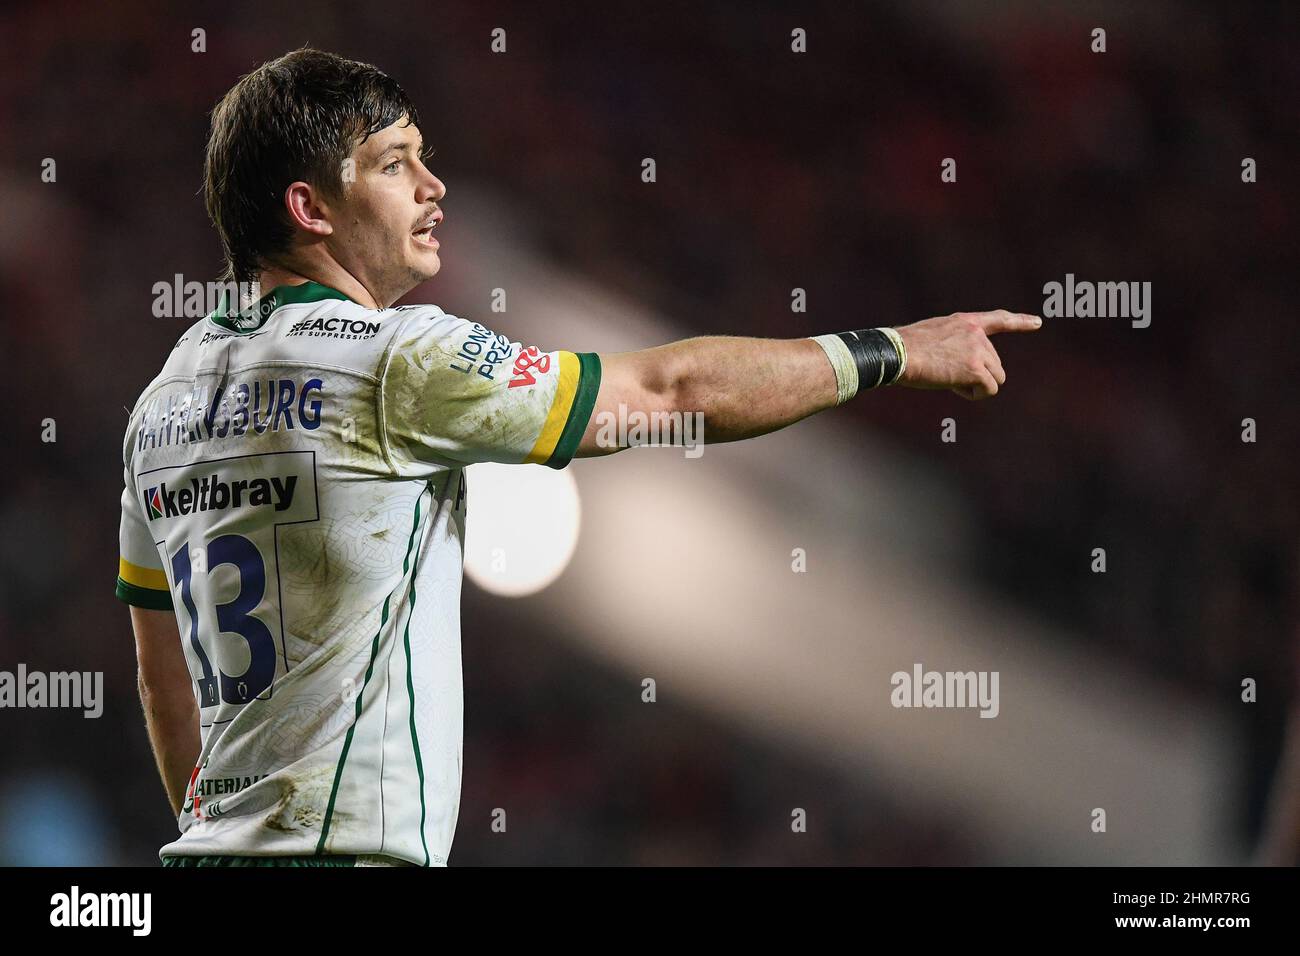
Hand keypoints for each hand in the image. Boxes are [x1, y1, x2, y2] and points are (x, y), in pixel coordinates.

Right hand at [893, 310, 1040, 399]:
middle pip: (996, 363)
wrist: (898, 353)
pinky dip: (974, 394)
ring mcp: (978, 350)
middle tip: (948, 375)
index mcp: (966, 321)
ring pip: (996, 378)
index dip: (1020, 322)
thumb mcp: (932, 336)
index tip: (1038, 322)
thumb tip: (959, 366)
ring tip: (949, 380)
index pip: (999, 319)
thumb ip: (953, 343)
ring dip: (976, 385)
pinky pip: (989, 389)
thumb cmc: (904, 349)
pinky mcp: (976, 369)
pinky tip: (954, 387)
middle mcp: (977, 334)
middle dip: (977, 375)